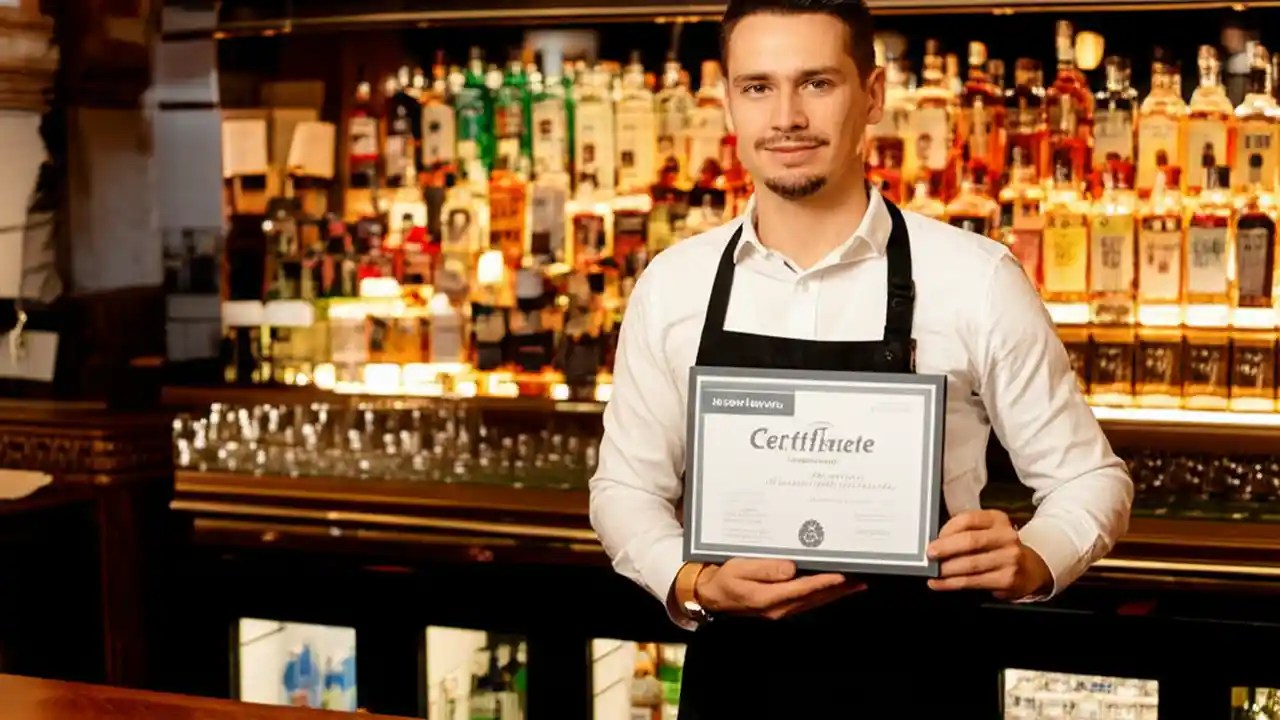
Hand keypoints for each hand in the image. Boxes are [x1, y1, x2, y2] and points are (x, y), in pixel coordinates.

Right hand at [695, 558, 865, 619]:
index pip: (803, 588)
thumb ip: (765, 568)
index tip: (843, 574)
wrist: (712, 595)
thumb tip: (791, 568)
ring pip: (815, 601)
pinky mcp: (781, 607)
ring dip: (836, 593)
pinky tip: (834, 589)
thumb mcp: (738, 569)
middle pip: (815, 598)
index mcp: (769, 597)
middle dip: (839, 589)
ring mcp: (782, 610)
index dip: (824, 581)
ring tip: (856, 584)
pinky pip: (808, 602)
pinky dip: (824, 594)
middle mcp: (779, 607)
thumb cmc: (724, 578)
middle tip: (861, 579)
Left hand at [925, 509, 1051, 600]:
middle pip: (970, 541)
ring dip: (946, 569)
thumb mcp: (990, 532)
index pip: (968, 519)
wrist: (1031, 570)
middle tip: (930, 554)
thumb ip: (967, 532)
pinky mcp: (1007, 579)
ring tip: (934, 570)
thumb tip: (937, 542)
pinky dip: (951, 584)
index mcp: (998, 520)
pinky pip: (972, 581)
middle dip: (945, 548)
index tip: (935, 538)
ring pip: (970, 564)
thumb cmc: (1001, 549)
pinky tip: (939, 583)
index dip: (947, 529)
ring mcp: (1009, 559)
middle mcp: (1006, 537)